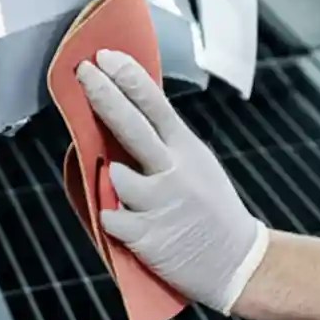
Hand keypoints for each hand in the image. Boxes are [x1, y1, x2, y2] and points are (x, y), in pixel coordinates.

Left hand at [76, 50, 269, 314]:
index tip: (105, 55)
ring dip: (114, 181)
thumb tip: (122, 109)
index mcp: (187, 150)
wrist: (237, 264)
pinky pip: (110, 216)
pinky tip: (133, 225)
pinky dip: (113, 218)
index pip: (155, 104)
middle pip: (132, 126)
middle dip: (104, 95)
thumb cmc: (207, 209)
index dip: (128, 77)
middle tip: (83, 72)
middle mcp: (175, 171)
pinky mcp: (148, 236)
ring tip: (137, 197)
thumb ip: (164, 142)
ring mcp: (161, 203)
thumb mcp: (197, 165)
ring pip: (115, 176)